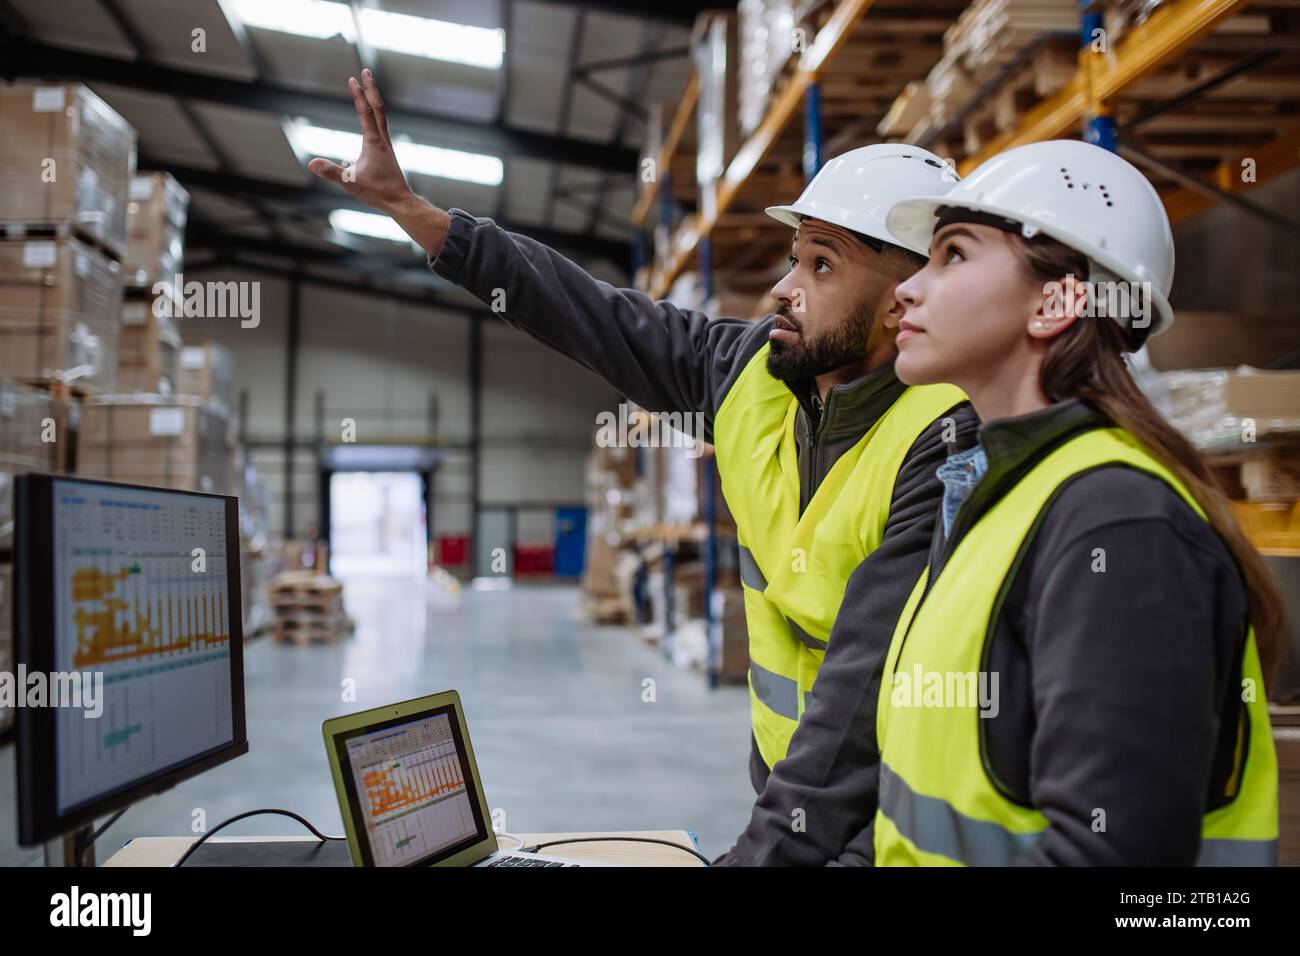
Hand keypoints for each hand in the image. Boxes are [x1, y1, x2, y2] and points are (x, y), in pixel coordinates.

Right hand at [309, 69, 450, 255]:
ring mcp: (386, 145)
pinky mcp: (386, 151)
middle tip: (365, 70)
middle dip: (371, 88)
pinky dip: (375, 115)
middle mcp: (382, 139)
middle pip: (378, 107)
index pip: (366, 112)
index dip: (358, 95)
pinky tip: (371, 118)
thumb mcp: (351, 183)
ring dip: (374, 99)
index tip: (352, 79)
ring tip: (368, 88)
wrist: (400, 201)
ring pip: (381, 116)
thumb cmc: (378, 193)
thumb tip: (311, 163)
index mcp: (374, 142)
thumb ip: (331, 172)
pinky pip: (381, 126)